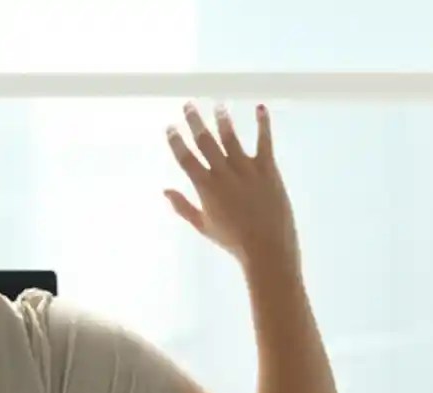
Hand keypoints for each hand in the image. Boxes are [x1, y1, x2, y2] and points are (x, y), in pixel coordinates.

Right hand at [164, 103, 296, 269]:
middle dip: (195, 122)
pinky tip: (260, 108)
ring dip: (222, 119)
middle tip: (188, 105)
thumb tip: (164, 190)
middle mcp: (223, 173)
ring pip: (231, 137)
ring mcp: (246, 168)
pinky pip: (264, 141)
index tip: (170, 127)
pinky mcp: (267, 168)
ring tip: (217, 105)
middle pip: (205, 142)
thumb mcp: (203, 225)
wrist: (266, 246)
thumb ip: (183, 206)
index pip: (186, 158)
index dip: (176, 141)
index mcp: (205, 187)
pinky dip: (263, 123)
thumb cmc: (233, 240)